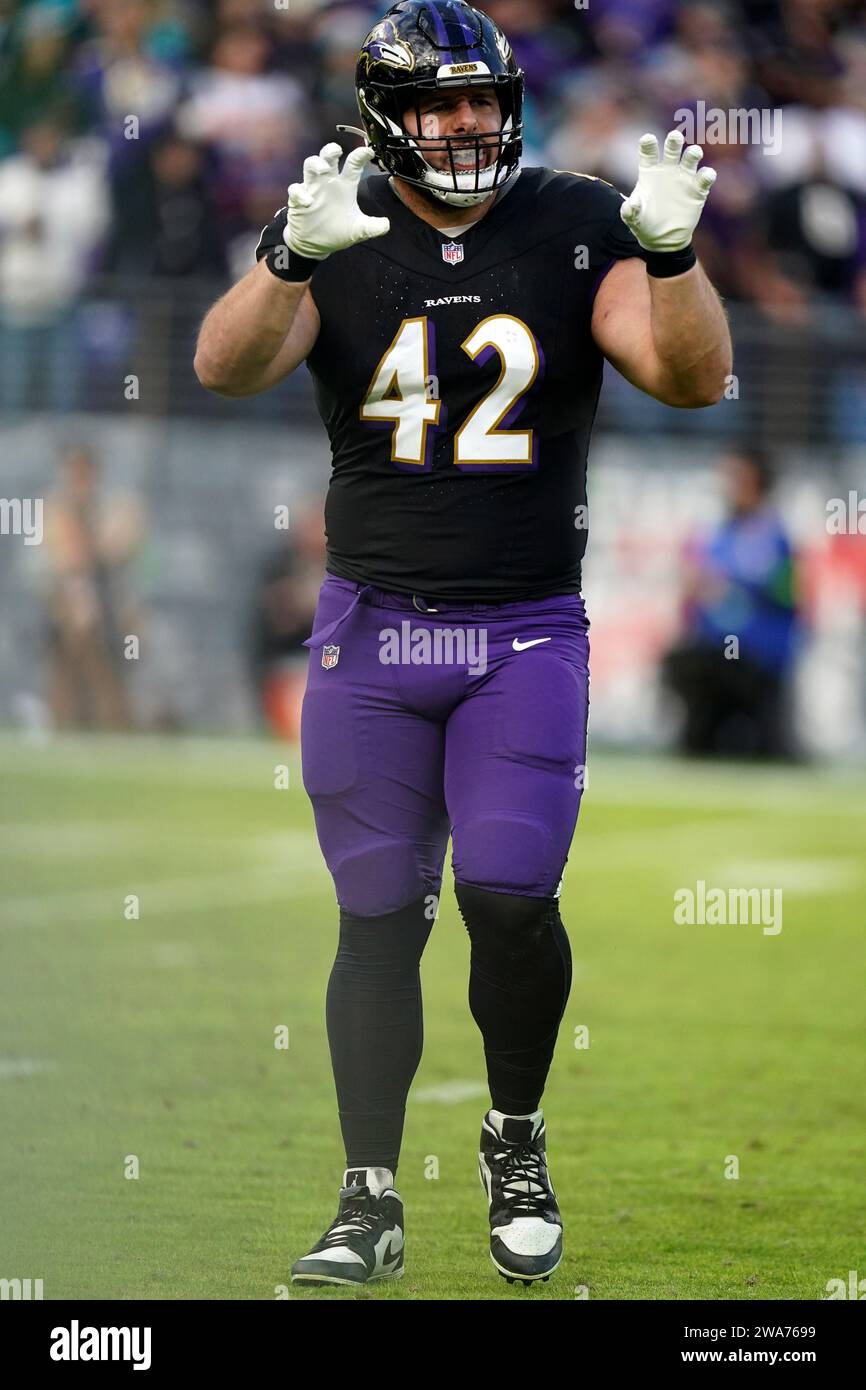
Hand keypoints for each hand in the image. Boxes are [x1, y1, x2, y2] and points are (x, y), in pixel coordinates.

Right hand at [284, 143, 389, 259]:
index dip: (360, 155)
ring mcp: (312, 188)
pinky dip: (300, 193)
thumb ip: (371, 227)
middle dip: (330, 150)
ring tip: (322, 170)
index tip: (369, 152)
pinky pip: (296, 189)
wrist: (315, 245)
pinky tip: (308, 202)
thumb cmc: (336, 231)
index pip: (353, 164)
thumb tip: (386, 225)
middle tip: (337, 151)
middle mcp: (329, 182)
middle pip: (328, 156)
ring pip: (310, 164)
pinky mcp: (298, 199)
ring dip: (315, 163)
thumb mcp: (357, 230)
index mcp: (345, 185)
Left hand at [620, 130, 715, 252]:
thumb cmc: (644, 224)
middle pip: (672, 148)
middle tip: (675, 137)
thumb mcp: (633, 219)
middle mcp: (668, 170)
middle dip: (674, 141)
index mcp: (649, 172)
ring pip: (691, 158)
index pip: (649, 151)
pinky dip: (707, 174)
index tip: (648, 139)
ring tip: (694, 154)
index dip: (648, 143)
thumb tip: (632, 203)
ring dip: (693, 153)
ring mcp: (684, 178)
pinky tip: (705, 176)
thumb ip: (630, 211)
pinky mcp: (697, 190)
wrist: (662, 240)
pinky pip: (705, 178)